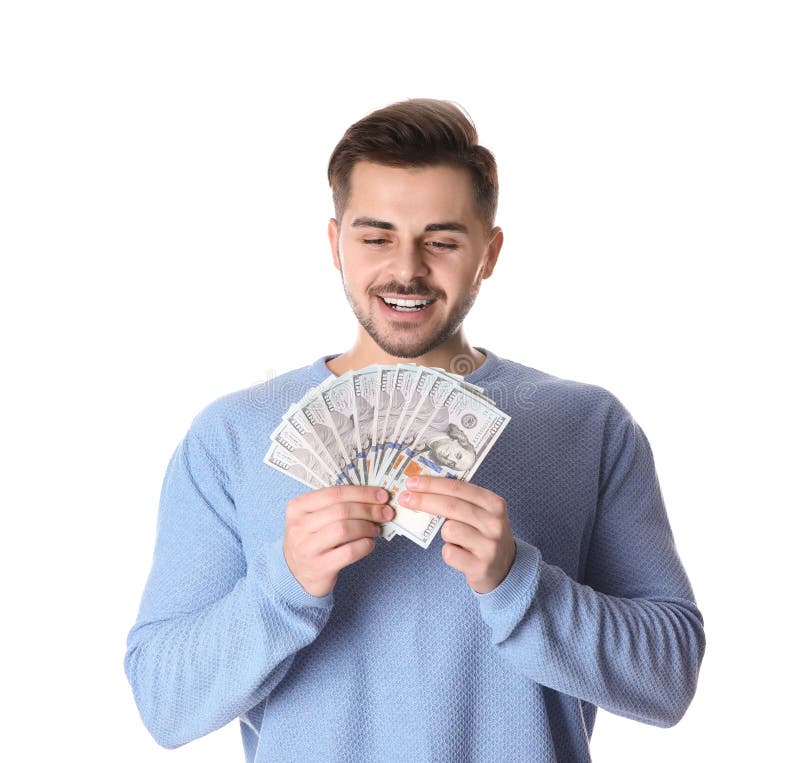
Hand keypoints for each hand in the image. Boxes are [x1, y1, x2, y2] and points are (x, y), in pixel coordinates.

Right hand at [284, 485, 393, 596]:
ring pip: (345, 529)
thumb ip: (337, 505)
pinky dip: (365, 545)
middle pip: (342, 510)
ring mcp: (307, 548)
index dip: (362, 492)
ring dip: (367, 527)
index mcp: (298, 507)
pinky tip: (369, 544)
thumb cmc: (311, 540)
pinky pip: (349, 552)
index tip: (381, 495)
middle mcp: (299, 527)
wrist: (296, 574)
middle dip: (369, 509)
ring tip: (376, 529)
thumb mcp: (313, 518)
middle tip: (385, 512)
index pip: (334, 493)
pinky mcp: (319, 568)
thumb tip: (374, 497)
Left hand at [398, 476, 515, 593]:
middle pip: (451, 506)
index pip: (458, 488)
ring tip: (454, 538)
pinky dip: (449, 552)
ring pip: (449, 530)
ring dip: (443, 533)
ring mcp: (489, 546)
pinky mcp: (481, 567)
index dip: (432, 484)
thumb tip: (423, 488)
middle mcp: (495, 523)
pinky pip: (449, 553)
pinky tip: (459, 554)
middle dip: (423, 500)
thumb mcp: (482, 513)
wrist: (506, 569)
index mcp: (494, 504)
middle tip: (404, 498)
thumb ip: (460, 500)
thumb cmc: (485, 535)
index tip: (412, 482)